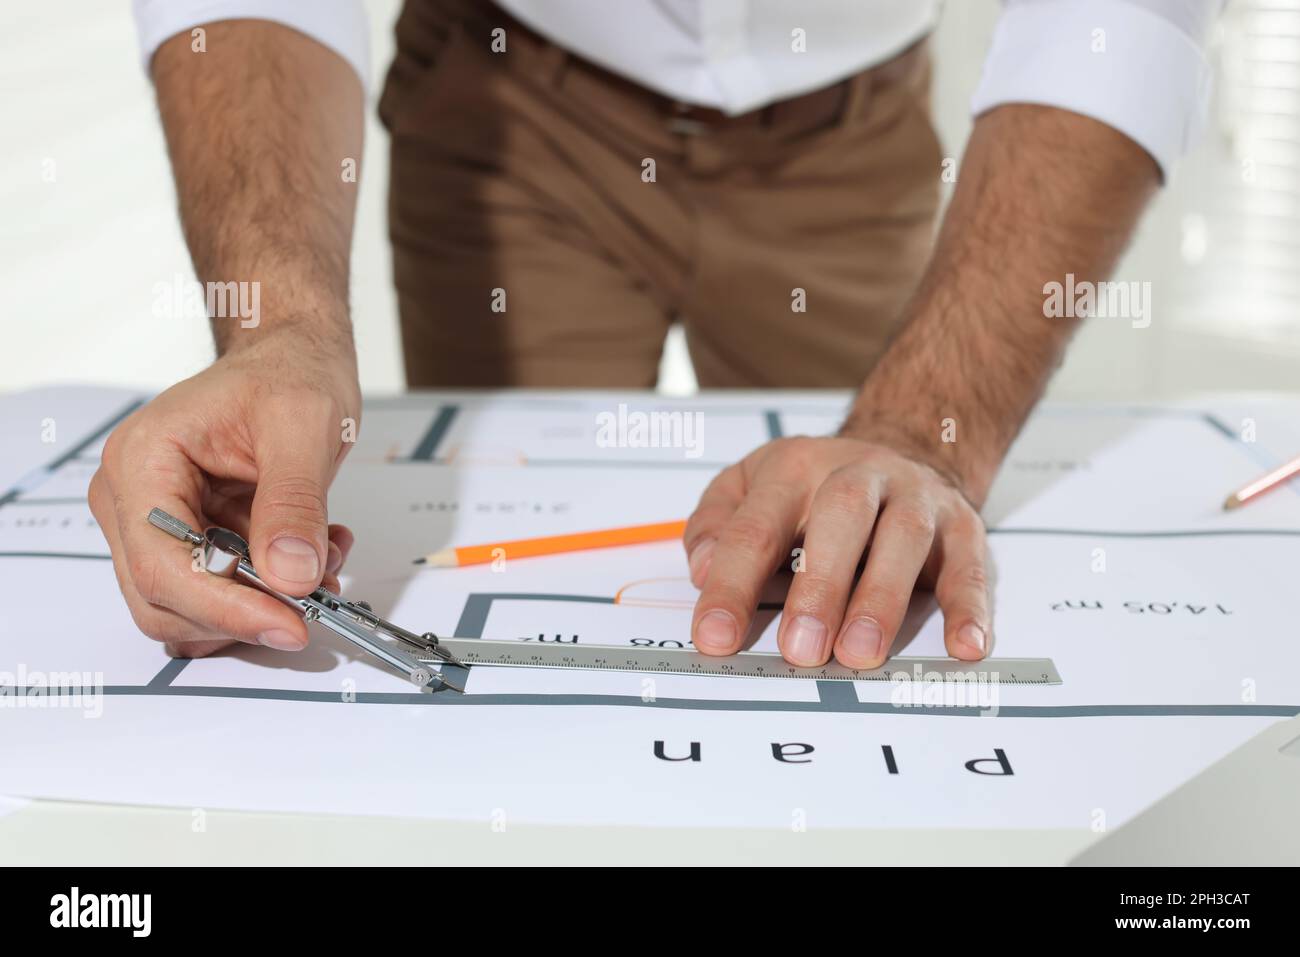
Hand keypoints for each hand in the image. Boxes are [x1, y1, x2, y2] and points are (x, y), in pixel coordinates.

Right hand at [90, 336, 359, 657]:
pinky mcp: (190, 538)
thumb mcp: (303, 427)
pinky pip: (219, 591)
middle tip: (315, 606)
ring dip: (260, 604)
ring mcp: (156, 522)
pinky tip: (310, 556)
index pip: (162, 565)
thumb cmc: (286, 373)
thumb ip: (294, 503)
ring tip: (322, 563)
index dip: (226, 608)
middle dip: (242, 614)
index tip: (289, 623)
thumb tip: (289, 574)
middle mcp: (133, 497)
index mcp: (143, 461)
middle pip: (164, 599)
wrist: (293, 359)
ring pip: (191, 606)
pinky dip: (267, 592)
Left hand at [683, 435, 990, 667]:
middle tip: (800, 650)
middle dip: (819, 587)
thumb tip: (701, 568)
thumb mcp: (748, 485)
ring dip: (883, 599)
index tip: (716, 638)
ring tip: (861, 653)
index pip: (755, 529)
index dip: (732, 585)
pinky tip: (963, 645)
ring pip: (904, 537)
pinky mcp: (962, 527)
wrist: (903, 446)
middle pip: (839, 519)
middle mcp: (858, 475)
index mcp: (794, 469)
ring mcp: (914, 499)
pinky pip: (970, 565)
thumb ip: (714, 524)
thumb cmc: (814, 486)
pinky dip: (969, 607)